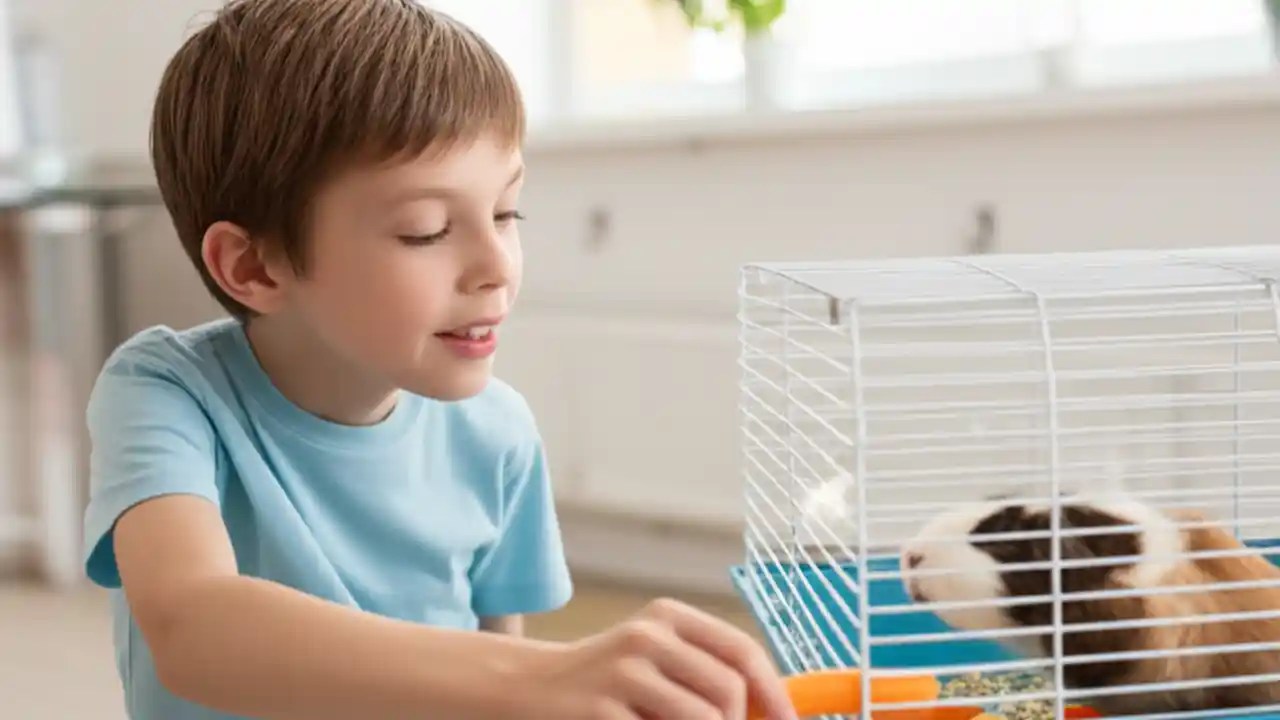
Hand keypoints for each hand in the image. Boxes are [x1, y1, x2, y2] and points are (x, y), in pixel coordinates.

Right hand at [520, 598, 796, 719]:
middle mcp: (647, 636)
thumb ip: (706, 674)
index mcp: (668, 616)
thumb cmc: (609, 682)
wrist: (531, 687)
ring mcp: (621, 673)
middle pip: (728, 691)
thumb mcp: (657, 659)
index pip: (742, 651)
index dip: (775, 694)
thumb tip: (772, 711)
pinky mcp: (600, 710)